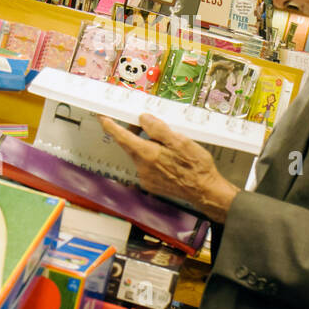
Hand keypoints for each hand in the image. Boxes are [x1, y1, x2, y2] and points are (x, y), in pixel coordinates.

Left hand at [99, 113, 237, 222]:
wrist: (205, 191)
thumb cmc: (196, 166)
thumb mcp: (180, 141)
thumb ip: (159, 129)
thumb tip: (143, 119)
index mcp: (148, 154)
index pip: (122, 137)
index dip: (111, 126)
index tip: (103, 118)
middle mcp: (143, 167)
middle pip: (129, 145)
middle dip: (131, 132)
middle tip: (140, 122)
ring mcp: (146, 177)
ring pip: (138, 155)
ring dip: (144, 145)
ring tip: (163, 141)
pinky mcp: (151, 184)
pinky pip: (145, 166)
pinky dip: (150, 157)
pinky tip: (166, 157)